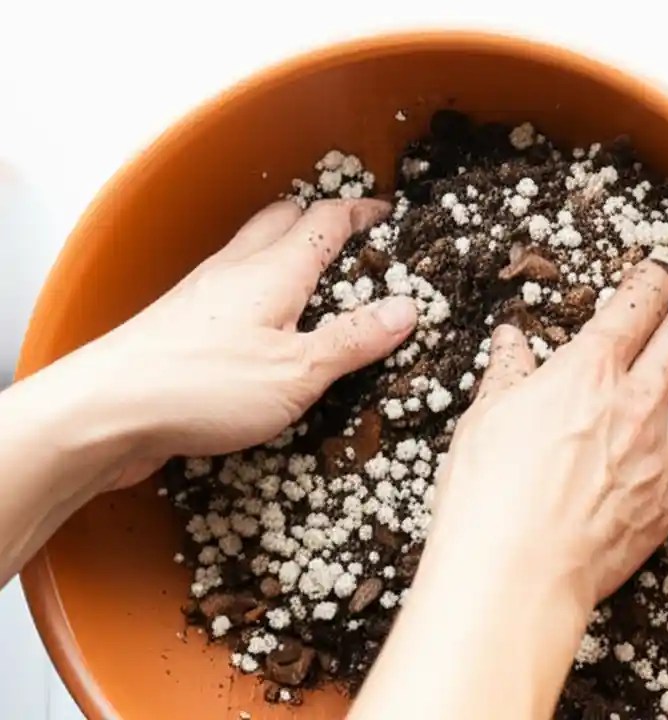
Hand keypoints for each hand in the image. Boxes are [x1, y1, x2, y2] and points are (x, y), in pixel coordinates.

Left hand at [71, 198, 418, 485]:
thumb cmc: (205, 386)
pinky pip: (231, 290)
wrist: (104, 412)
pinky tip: (267, 327)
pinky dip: (260, 292)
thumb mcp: (299, 371)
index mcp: (274, 269)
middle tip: (353, 242)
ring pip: (253, 253)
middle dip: (320, 220)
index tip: (389, 215)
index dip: (362, 213)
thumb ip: (353, 340)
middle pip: (282, 220)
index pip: (326, 220)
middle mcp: (237, 269)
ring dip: (288, 254)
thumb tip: (408, 307)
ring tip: (318, 283)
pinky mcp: (182, 326)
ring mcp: (203, 295)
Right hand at [357, 260, 667, 719]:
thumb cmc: (489, 495)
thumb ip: (508, 374)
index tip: (660, 272)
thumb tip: (509, 341)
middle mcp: (638, 400)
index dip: (654, 280)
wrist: (517, 570)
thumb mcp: (484, 419)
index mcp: (589, 370)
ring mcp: (664, 451)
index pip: (637, 304)